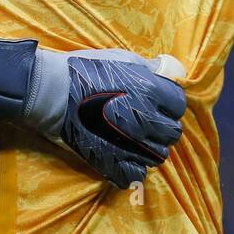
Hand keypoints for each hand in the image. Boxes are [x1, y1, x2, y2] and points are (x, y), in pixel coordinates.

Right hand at [58, 49, 187, 188]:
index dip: (170, 103)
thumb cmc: (87, 70)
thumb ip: (149, 68)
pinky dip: (134, 168)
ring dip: (151, 148)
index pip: (179, 104)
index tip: (159, 102)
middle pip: (173, 132)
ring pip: (159, 156)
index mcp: (152, 91)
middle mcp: (146, 120)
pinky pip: (137, 174)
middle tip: (148, 121)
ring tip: (137, 139)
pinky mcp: (112, 162)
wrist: (54, 93)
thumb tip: (166, 72)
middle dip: (164, 126)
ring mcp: (131, 144)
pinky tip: (125, 156)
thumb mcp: (123, 59)